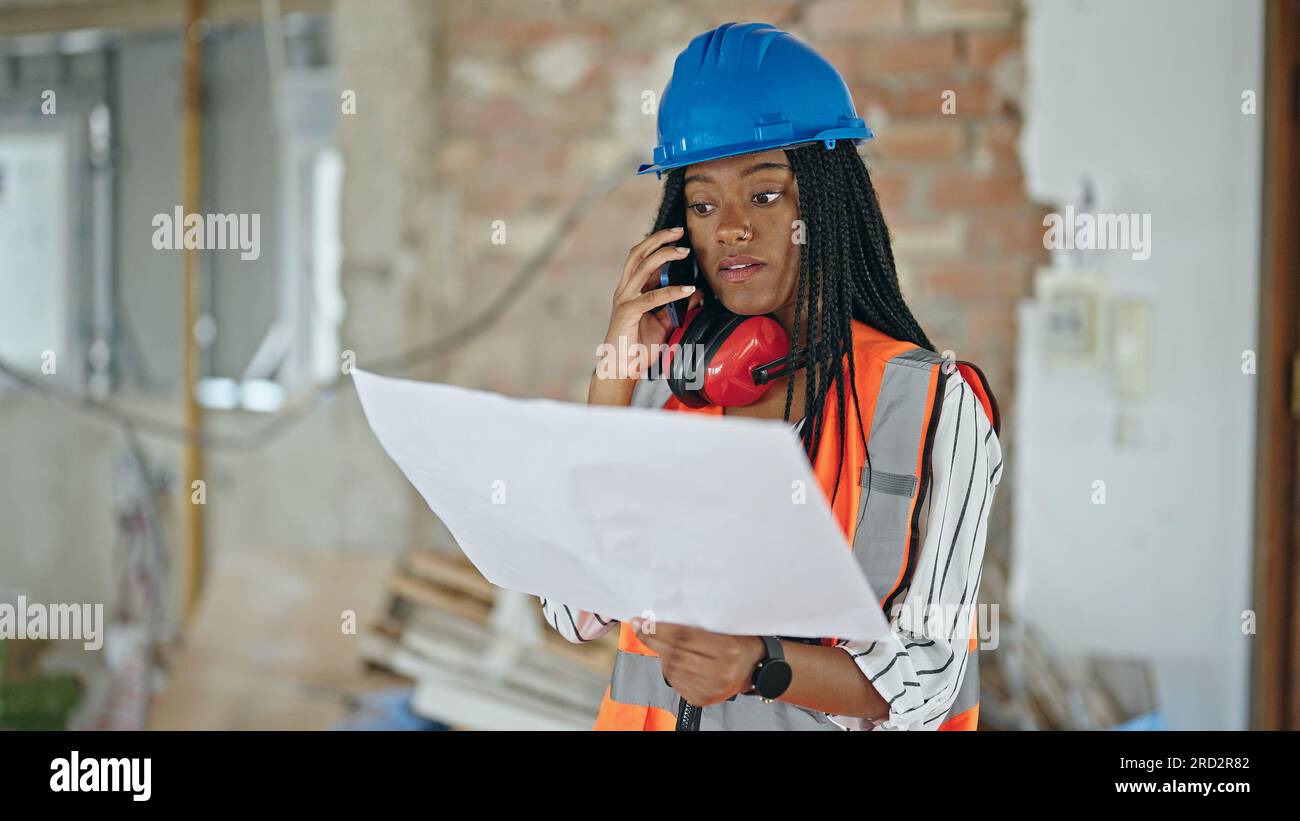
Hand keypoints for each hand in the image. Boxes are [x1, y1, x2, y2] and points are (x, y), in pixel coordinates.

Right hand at [590, 227, 703, 404]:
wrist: (620, 370)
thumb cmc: (638, 348)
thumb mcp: (663, 324)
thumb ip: (677, 307)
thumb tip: (698, 293)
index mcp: (630, 290)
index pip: (641, 257)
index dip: (657, 243)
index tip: (677, 235)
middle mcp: (624, 290)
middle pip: (638, 253)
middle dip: (659, 239)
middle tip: (679, 232)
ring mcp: (624, 300)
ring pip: (642, 268)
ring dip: (664, 256)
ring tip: (684, 252)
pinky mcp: (627, 313)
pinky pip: (651, 298)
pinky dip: (671, 291)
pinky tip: (687, 290)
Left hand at [630, 617, 764, 706]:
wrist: (755, 669)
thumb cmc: (738, 643)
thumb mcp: (724, 629)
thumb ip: (696, 627)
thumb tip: (660, 620)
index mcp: (728, 650)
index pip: (684, 637)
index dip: (660, 628)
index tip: (643, 620)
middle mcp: (720, 672)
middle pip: (675, 654)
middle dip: (653, 639)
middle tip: (640, 627)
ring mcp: (711, 689)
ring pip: (672, 669)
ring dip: (659, 653)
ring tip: (654, 640)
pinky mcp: (703, 700)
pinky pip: (675, 682)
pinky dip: (667, 668)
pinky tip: (667, 658)